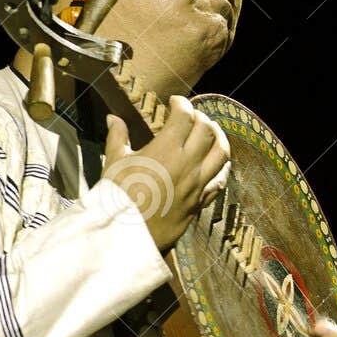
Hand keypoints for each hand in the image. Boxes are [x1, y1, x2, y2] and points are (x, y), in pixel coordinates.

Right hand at [102, 95, 229, 251]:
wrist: (127, 234)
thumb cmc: (116, 197)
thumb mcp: (114, 162)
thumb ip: (118, 137)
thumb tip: (113, 118)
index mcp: (166, 149)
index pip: (184, 116)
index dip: (182, 104)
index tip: (175, 102)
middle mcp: (188, 163)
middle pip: (207, 130)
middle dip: (200, 117)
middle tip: (191, 116)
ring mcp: (198, 183)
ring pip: (221, 153)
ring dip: (219, 137)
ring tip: (212, 132)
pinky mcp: (201, 201)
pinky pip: (220, 181)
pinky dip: (223, 167)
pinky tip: (219, 163)